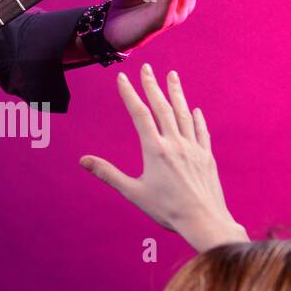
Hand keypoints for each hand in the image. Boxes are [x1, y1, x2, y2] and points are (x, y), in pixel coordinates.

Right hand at [79, 63, 246, 251]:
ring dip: (177, 93)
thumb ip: (108, 174)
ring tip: (173, 76)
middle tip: (147, 68)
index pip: (140, 114)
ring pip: (183, 114)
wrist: (205, 223)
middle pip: (162, 107)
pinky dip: (196, 118)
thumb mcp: (133, 193)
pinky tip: (194, 109)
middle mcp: (175, 144)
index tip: (122, 78)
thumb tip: (83, 161)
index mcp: (155, 150)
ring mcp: (193, 148)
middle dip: (153, 85)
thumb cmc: (168, 210)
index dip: (130, 94)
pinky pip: (201, 131)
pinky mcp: (206, 157)